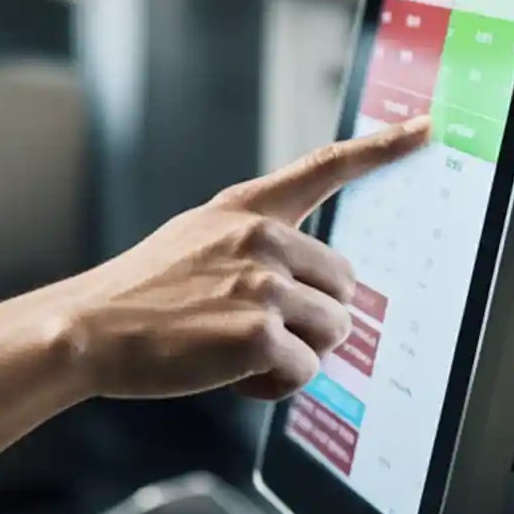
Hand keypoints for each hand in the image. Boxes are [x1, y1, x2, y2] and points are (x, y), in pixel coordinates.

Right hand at [59, 116, 430, 400]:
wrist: (87, 330)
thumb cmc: (138, 296)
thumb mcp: (193, 240)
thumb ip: (251, 245)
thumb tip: (306, 280)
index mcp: (245, 209)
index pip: (325, 167)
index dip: (382, 148)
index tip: (426, 128)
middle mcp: (261, 237)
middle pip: (345, 285)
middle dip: (315, 318)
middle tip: (260, 333)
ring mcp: (262, 282)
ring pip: (333, 331)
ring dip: (295, 354)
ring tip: (236, 352)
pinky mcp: (259, 332)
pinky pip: (306, 371)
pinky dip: (274, 385)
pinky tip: (230, 374)